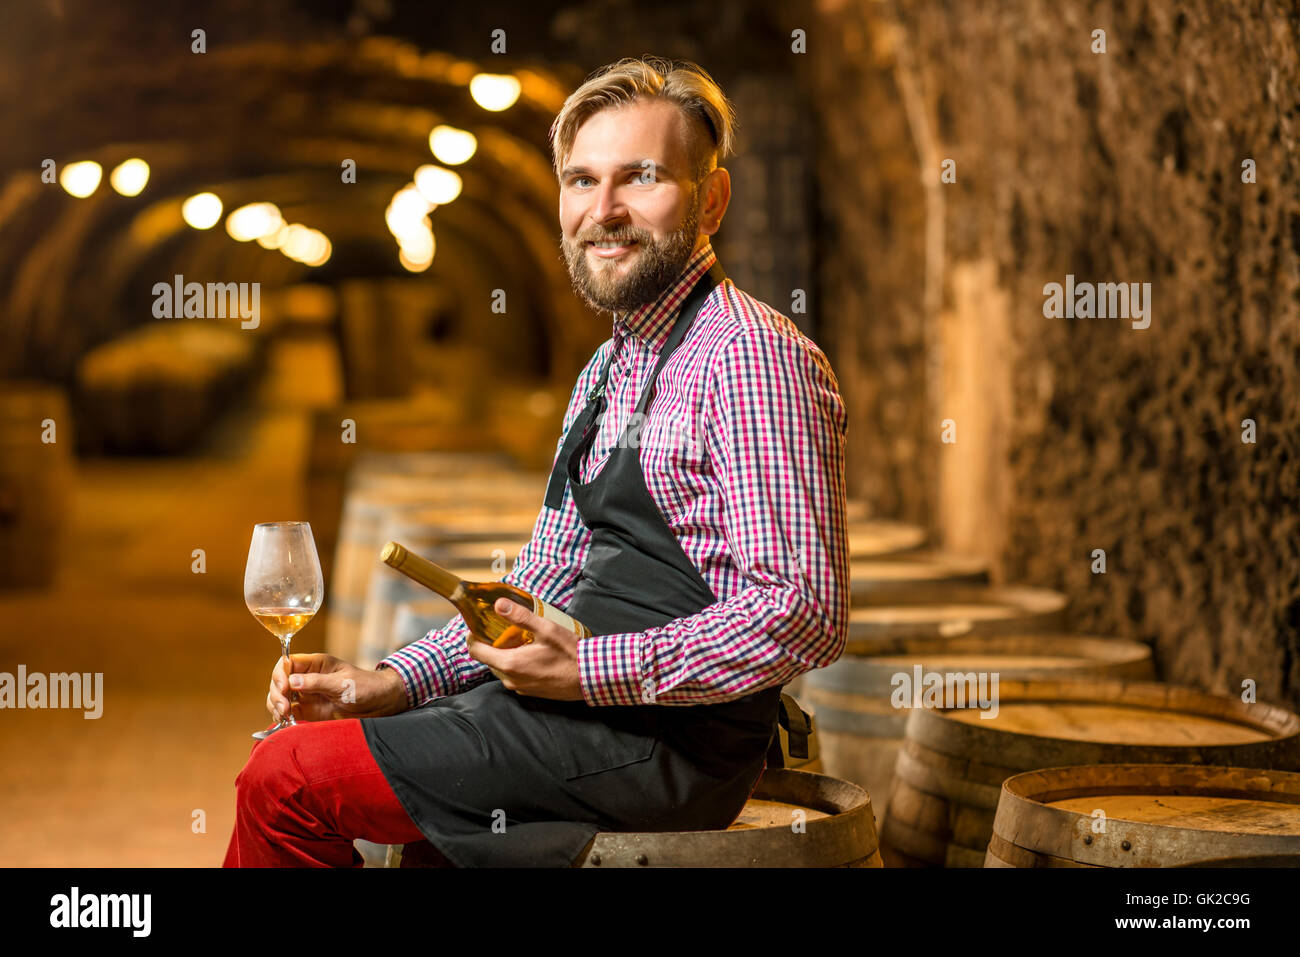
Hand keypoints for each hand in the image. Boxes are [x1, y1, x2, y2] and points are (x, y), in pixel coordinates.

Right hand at [267, 653, 409, 721]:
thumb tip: (291, 681)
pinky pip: (287, 713)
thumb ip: (317, 682)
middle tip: (284, 709)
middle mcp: (307, 678)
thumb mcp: (343, 683)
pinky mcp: (307, 711)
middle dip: (276, 694)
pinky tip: (285, 723)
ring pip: (279, 698)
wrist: (379, 705)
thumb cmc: (366, 687)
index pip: (287, 663)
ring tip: (284, 717)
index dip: (280, 674)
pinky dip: (281, 718)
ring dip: (276, 707)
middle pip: (279, 681)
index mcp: (315, 665)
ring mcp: (306, 695)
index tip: (283, 688)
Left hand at [466, 598, 584, 700]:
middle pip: (488, 659)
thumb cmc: (570, 653)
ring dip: (505, 654)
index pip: (476, 651)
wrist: (589, 677)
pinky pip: (514, 676)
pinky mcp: (529, 692)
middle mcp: (510, 679)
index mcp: (510, 663)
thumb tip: (498, 604)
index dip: (473, 637)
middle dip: (491, 644)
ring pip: (501, 668)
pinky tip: (531, 654)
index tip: (478, 626)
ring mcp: (520, 688)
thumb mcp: (546, 629)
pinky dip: (516, 664)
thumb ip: (520, 616)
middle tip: (504, 629)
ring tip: (520, 640)